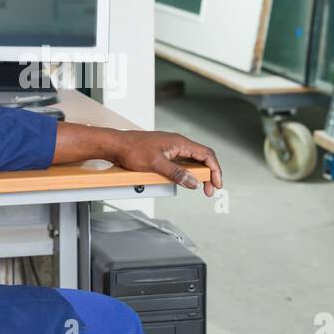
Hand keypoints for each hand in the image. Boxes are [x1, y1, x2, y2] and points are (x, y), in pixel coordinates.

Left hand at [108, 130, 222, 196]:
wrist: (116, 145)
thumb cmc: (132, 150)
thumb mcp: (155, 164)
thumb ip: (176, 173)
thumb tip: (193, 182)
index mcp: (179, 142)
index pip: (206, 154)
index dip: (215, 170)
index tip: (217, 184)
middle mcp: (178, 143)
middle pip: (201, 158)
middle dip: (208, 174)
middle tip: (209, 190)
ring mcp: (171, 148)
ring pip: (192, 161)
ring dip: (198, 175)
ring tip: (200, 188)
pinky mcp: (164, 154)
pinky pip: (181, 163)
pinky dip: (187, 173)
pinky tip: (185, 181)